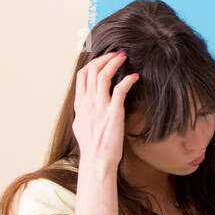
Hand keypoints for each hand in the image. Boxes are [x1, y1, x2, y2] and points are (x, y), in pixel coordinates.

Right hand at [72, 50, 139, 169]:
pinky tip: (134, 77)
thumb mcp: (80, 126)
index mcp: (80, 104)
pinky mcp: (114, 112)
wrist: (97, 160)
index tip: (102, 58)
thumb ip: (82, 113)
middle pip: (91, 70)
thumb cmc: (92, 146)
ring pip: (103, 75)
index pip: (81, 75)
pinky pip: (120, 89)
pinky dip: (127, 80)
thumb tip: (83, 106)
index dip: (92, 62)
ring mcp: (100, 106)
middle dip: (104, 58)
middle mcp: (88, 102)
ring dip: (114, 63)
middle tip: (116, 54)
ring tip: (123, 57)